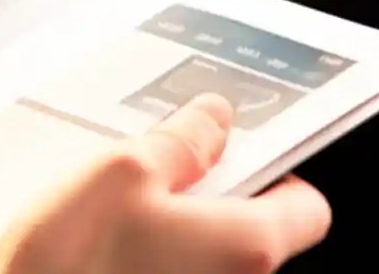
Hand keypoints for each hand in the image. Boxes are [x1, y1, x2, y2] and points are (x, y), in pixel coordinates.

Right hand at [0, 94, 331, 273]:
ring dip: (170, 227)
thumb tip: (212, 120)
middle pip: (251, 228)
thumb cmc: (70, 272)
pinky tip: (101, 252)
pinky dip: (148, 259)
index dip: (273, 169)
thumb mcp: (120, 174)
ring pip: (205, 253)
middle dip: (206, 195)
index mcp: (246, 245)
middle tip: (151, 176)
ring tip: (113, 217)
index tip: (230, 150)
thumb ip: (182, 140)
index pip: (308, 206)